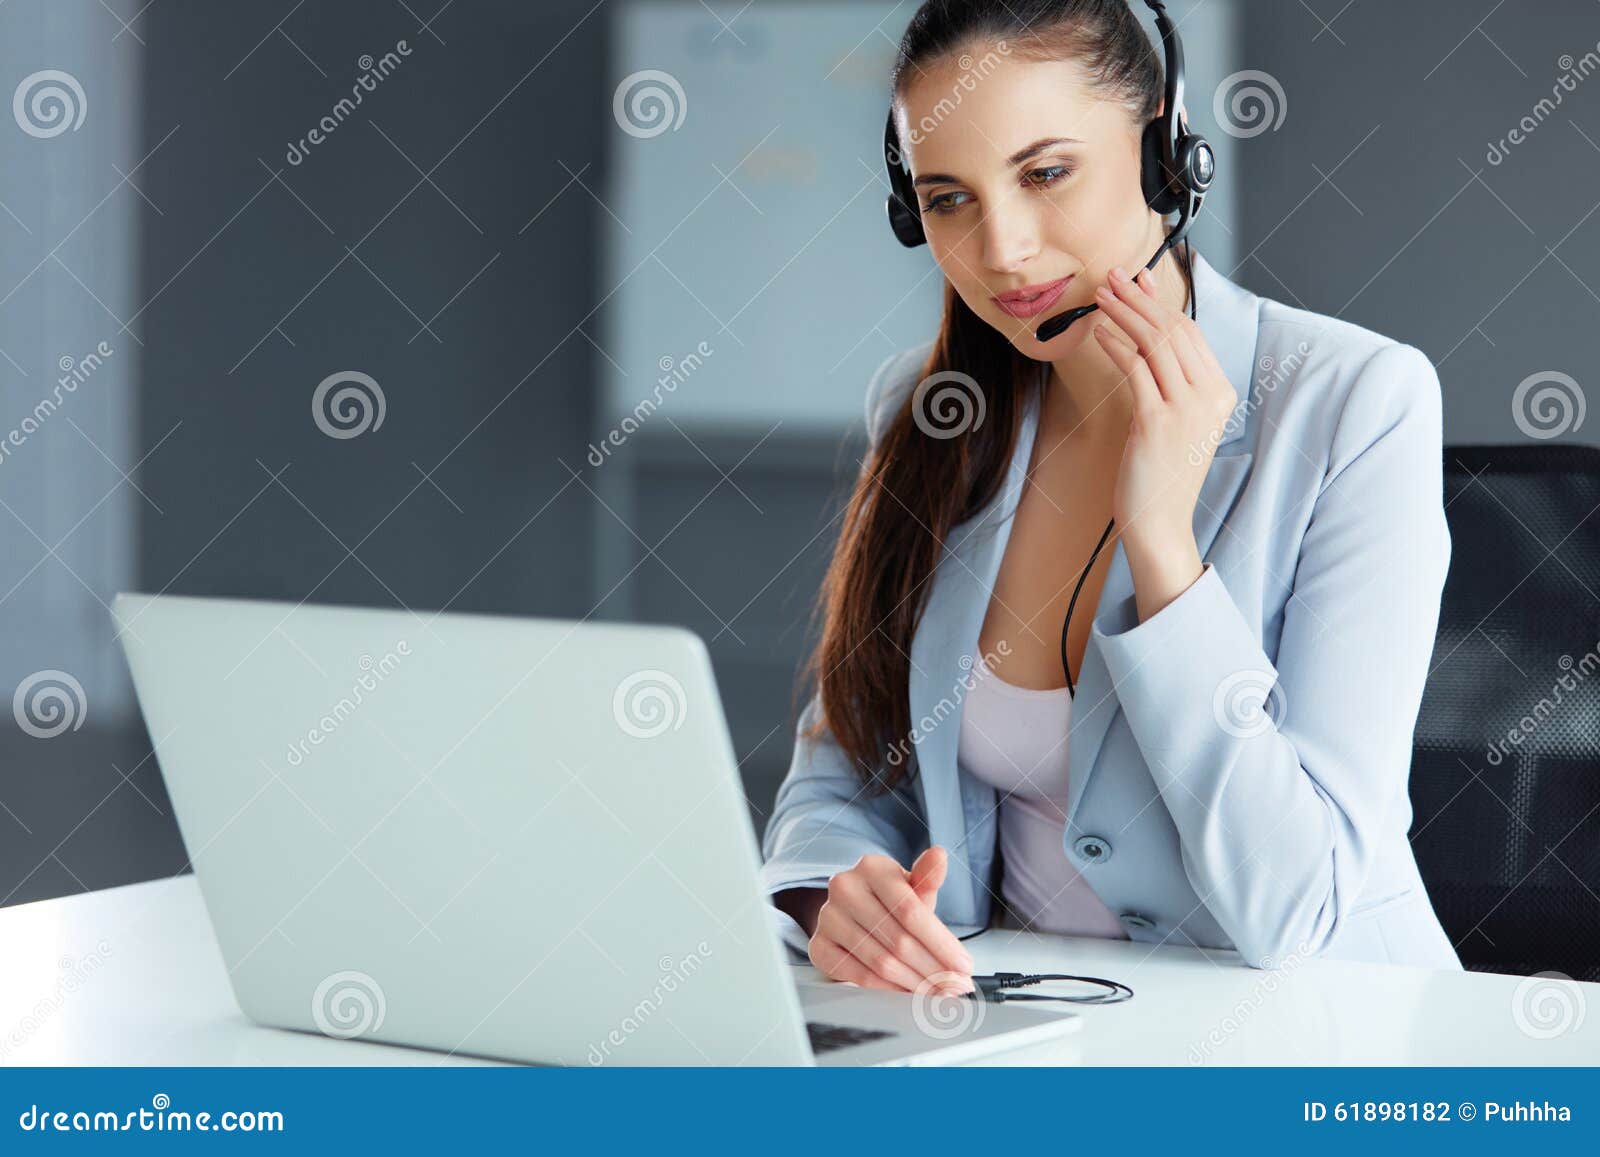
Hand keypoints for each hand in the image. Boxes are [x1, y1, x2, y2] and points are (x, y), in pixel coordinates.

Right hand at [807, 846, 975, 994]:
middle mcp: (844, 888)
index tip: (963, 965)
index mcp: (871, 867)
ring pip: (880, 961)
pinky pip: (858, 975)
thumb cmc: (889, 900)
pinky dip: (887, 989)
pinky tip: (907, 993)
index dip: (941, 942)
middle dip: (933, 968)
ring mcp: (828, 917)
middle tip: (956, 985)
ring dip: (915, 983)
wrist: (854, 911)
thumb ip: (928, 878)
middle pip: (898, 939)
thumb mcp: (911, 887)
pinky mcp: (819, 946)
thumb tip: (939, 856)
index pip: (910, 911)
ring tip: (938, 992)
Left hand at [1091, 264, 1238, 551]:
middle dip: (1139, 298)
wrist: (1160, 520)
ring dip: (1124, 313)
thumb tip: (1145, 329)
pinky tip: (1100, 332)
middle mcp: (1209, 397)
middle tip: (1111, 278)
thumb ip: (1164, 375)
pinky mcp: (1156, 421)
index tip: (1137, 280)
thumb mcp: (1173, 417)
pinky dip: (1116, 345)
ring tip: (1100, 297)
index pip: (1191, 333)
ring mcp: (1186, 409)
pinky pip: (1135, 369)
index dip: (1161, 302)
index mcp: (1219, 393)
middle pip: (1173, 330)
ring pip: (1155, 343)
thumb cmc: (1161, 470)